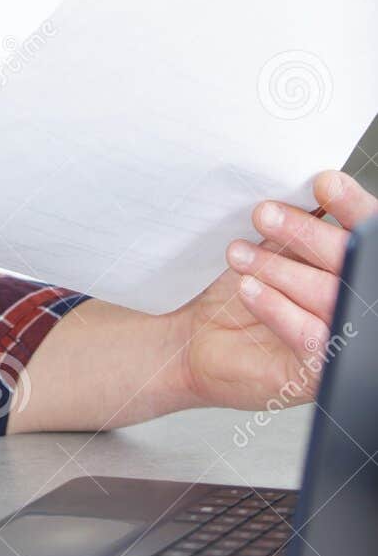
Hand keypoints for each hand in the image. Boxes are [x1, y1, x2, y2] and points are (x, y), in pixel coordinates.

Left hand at [12, 171, 374, 434]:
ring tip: (240, 254)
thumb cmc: (239, 288)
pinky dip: (278, 308)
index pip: (367, 233)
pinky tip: (250, 289)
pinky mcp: (318, 373)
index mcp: (355, 266)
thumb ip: (299, 223)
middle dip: (306, 234)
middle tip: (263, 215)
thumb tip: (306, 182)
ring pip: (330, 297)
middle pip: (351, 262)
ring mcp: (344, 340)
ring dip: (281, 269)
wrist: (195, 340)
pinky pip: (310, 337)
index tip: (323, 183)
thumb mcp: (270, 247)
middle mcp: (358, 304)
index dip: (352, 206)